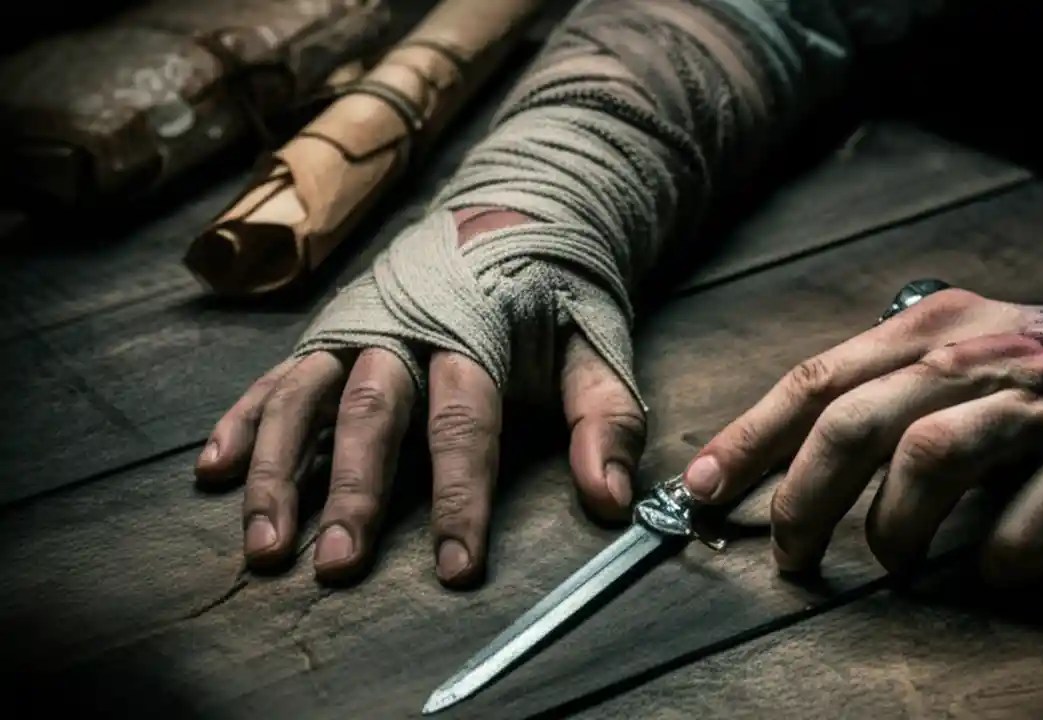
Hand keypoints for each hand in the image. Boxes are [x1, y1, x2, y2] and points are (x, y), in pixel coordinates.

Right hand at [194, 209, 645, 586]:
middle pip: (372, 414)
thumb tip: (611, 500)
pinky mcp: (326, 331)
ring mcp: (355, 327)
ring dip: (278, 473)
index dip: (459, 497)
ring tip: (263, 547)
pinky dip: (242, 422)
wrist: (509, 206)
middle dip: (352, 493)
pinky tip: (215, 472)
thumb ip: (605, 418)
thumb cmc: (554, 291)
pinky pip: (274, 379)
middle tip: (337, 567)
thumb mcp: (596, 343)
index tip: (455, 567)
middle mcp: (403, 328)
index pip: (466, 423)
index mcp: (475, 331)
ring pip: (305, 399)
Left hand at [681, 286, 1042, 585]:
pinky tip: (996, 569)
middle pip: (854, 424)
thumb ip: (887, 386)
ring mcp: (1035, 402)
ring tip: (896, 560)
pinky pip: (1025, 522)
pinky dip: (997, 560)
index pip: (813, 382)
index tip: (700, 488)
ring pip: (926, 459)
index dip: (749, 439)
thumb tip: (796, 456)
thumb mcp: (960, 348)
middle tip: (790, 556)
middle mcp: (972, 354)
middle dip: (803, 500)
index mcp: (927, 329)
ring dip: (893, 529)